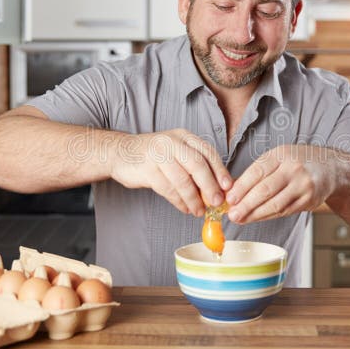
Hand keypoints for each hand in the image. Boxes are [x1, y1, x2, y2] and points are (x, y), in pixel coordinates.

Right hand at [109, 129, 231, 215]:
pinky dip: (178, 201)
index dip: (220, 170)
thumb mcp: (176, 152)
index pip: (207, 152)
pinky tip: (185, 208)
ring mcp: (158, 154)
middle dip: (209, 186)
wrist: (121, 153)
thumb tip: (219, 188)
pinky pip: (167, 189)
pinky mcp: (147, 169)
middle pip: (197, 165)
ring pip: (182, 180)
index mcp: (184, 137)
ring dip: (193, 199)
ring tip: (199, 211)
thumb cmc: (154, 155)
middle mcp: (172, 142)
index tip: (228, 187)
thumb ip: (195, 166)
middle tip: (216, 202)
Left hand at [225, 145, 337, 223]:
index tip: (229, 199)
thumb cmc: (298, 162)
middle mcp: (293, 168)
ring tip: (240, 219)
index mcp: (282, 154)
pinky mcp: (309, 200)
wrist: (330, 168)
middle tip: (232, 214)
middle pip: (265, 190)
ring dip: (255, 214)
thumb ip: (257, 172)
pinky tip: (256, 218)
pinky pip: (284, 211)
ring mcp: (303, 185)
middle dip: (246, 204)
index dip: (241, 187)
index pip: (257, 171)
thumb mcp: (278, 158)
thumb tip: (232, 189)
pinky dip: (268, 216)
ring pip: (275, 204)